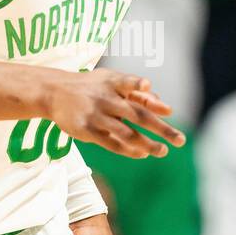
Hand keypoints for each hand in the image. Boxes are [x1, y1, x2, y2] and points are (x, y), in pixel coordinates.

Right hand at [45, 71, 185, 158]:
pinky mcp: (86, 130)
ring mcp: (95, 115)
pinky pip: (110, 143)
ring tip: (163, 151)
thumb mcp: (111, 81)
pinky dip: (128, 150)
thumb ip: (138, 93)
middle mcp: (105, 98)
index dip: (140, 88)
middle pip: (137, 114)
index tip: (157, 97)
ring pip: (126, 133)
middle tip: (181, 140)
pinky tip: (142, 154)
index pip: (130, 84)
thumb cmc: (91, 86)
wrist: (54, 92)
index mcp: (113, 83)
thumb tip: (167, 108)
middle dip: (161, 128)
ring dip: (147, 144)